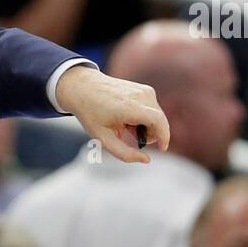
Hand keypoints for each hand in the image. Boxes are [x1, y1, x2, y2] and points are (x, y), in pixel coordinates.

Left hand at [54, 65, 169, 162]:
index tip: (161, 149)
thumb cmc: (91, 114)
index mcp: (130, 107)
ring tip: (126, 126)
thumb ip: (124, 153)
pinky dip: (144, 117)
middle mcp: (141, 95)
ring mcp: (144, 90)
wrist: (83, 87)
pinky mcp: (144, 88)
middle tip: (129, 135)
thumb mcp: (103, 138)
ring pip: (157, 116)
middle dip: (150, 134)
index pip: (159, 122)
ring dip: (146, 126)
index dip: (164, 138)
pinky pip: (152, 108)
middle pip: (159, 122)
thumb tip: (146, 160)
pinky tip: (127, 118)